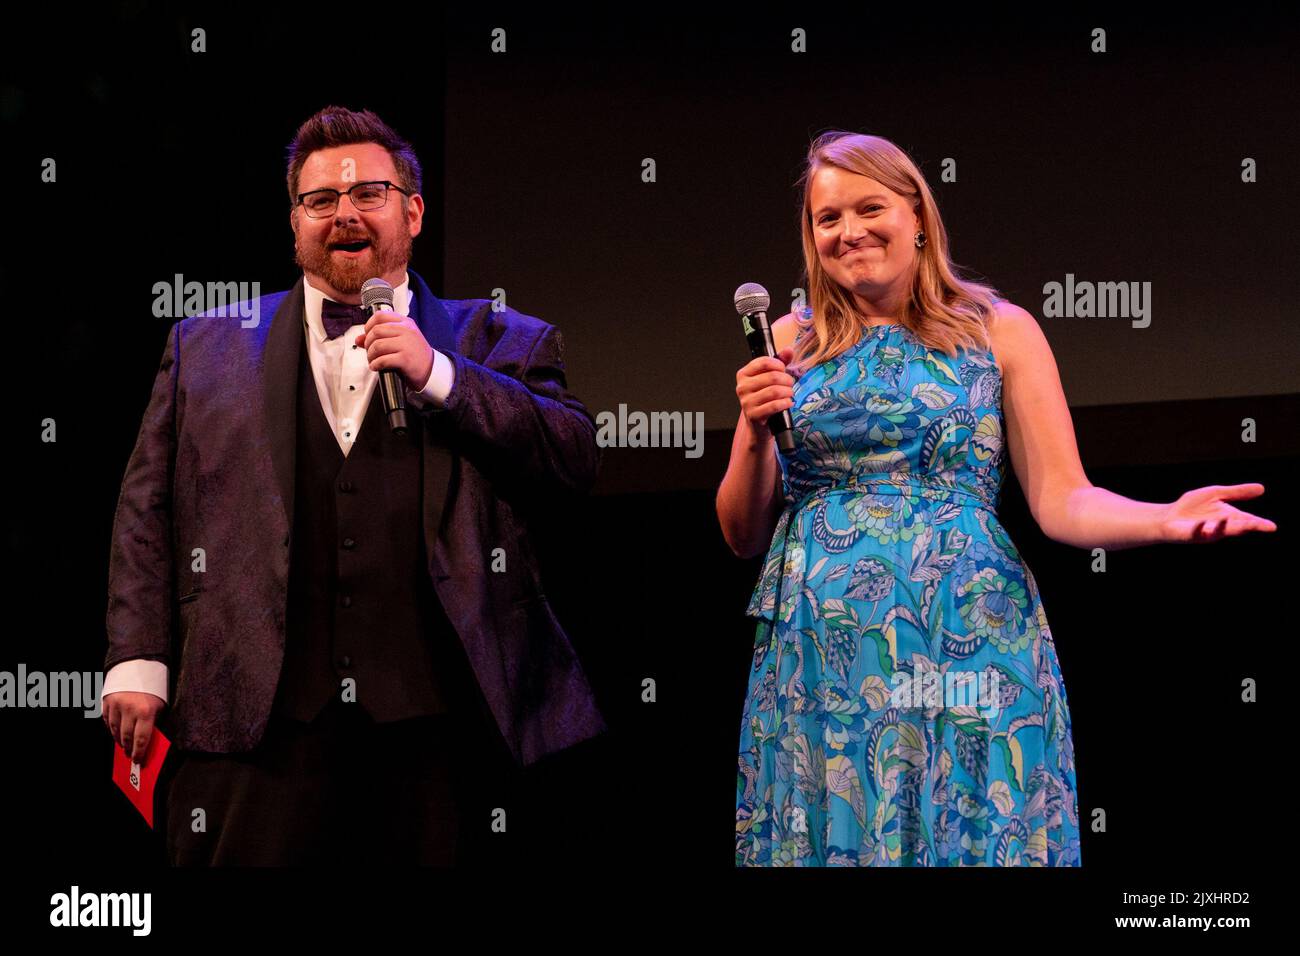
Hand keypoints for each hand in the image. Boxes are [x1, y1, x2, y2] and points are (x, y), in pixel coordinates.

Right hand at [103, 691, 166, 765]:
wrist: (139, 664)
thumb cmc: (154, 687)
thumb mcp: (160, 704)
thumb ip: (154, 721)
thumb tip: (148, 741)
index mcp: (146, 711)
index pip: (141, 739)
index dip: (139, 752)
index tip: (138, 760)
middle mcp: (129, 709)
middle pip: (126, 736)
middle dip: (128, 747)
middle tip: (130, 754)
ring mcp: (116, 705)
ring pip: (114, 729)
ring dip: (119, 739)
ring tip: (123, 745)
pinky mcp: (106, 700)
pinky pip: (106, 719)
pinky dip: (110, 728)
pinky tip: (115, 732)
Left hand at [354, 310, 433, 391]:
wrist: (431, 370)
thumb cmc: (414, 354)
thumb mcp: (400, 340)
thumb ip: (380, 337)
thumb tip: (358, 339)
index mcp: (405, 322)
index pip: (380, 316)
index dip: (368, 325)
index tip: (368, 335)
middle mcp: (406, 331)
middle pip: (376, 331)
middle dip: (368, 343)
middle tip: (370, 351)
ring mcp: (406, 345)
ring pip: (377, 345)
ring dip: (370, 355)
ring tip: (373, 360)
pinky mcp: (405, 359)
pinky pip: (382, 360)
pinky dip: (375, 365)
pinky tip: (376, 367)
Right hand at [736, 346, 795, 446]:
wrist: (758, 423)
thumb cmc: (765, 398)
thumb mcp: (770, 378)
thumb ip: (780, 362)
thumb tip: (789, 349)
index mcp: (744, 374)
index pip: (763, 362)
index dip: (779, 365)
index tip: (783, 370)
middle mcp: (742, 387)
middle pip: (772, 377)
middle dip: (787, 380)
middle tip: (790, 384)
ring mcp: (746, 402)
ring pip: (775, 391)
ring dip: (788, 392)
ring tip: (790, 394)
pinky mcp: (753, 415)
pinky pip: (774, 405)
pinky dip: (786, 403)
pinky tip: (788, 403)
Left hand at [1159, 483, 1276, 542]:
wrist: (1168, 516)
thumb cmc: (1192, 506)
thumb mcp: (1216, 494)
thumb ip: (1236, 492)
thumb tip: (1262, 488)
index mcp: (1230, 517)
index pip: (1247, 521)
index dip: (1259, 524)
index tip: (1271, 527)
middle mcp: (1221, 527)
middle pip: (1237, 528)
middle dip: (1247, 527)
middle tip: (1258, 526)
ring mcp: (1207, 533)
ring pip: (1220, 532)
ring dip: (1225, 527)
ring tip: (1233, 521)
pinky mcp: (1192, 535)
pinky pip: (1198, 533)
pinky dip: (1202, 528)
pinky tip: (1204, 524)